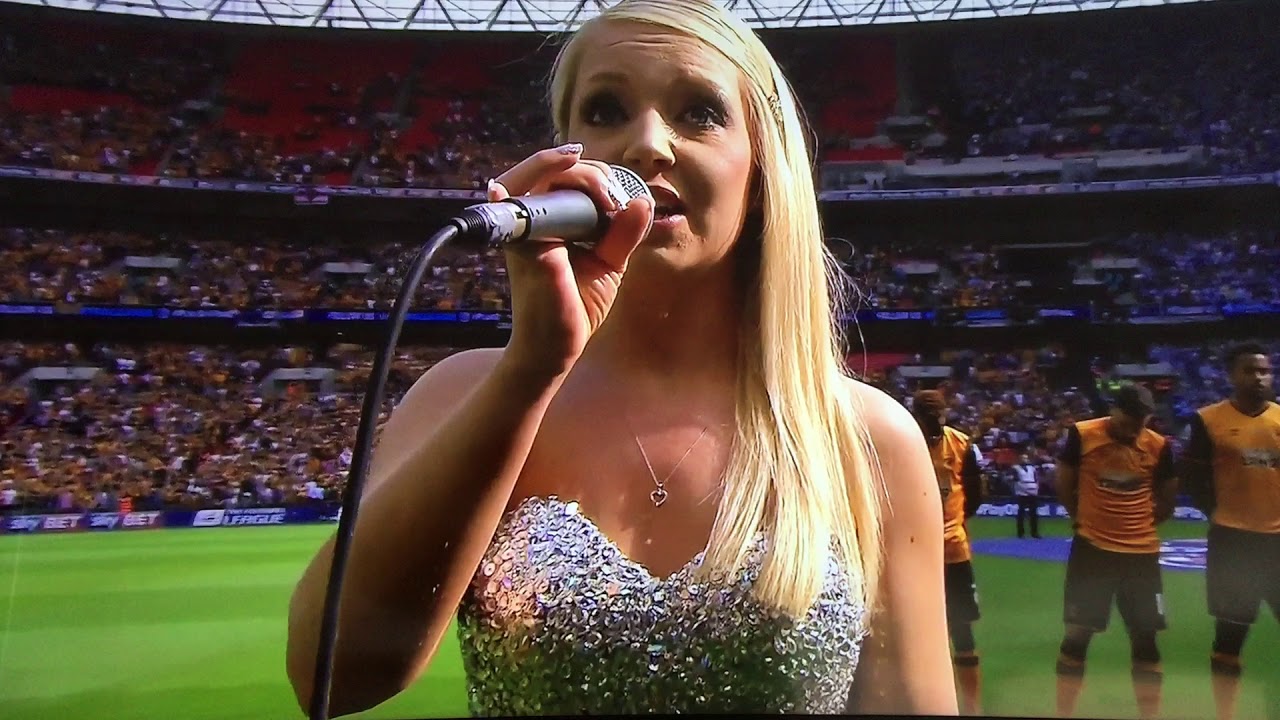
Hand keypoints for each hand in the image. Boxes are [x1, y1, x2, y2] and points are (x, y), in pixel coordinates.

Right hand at [490, 144, 652, 376]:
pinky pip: (520, 204)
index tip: (618, 195)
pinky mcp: (524, 246)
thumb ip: (623, 233)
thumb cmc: (576, 303)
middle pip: (551, 169)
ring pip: (537, 176)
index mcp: (550, 221)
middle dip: (591, 173)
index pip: (564, 177)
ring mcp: (523, 230)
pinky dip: (529, 183)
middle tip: (614, 197)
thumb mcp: (608, 263)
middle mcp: (530, 220)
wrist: (557, 346)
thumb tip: (643, 201)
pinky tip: (550, 178)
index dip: (593, 174)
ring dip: (577, 176)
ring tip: (605, 192)